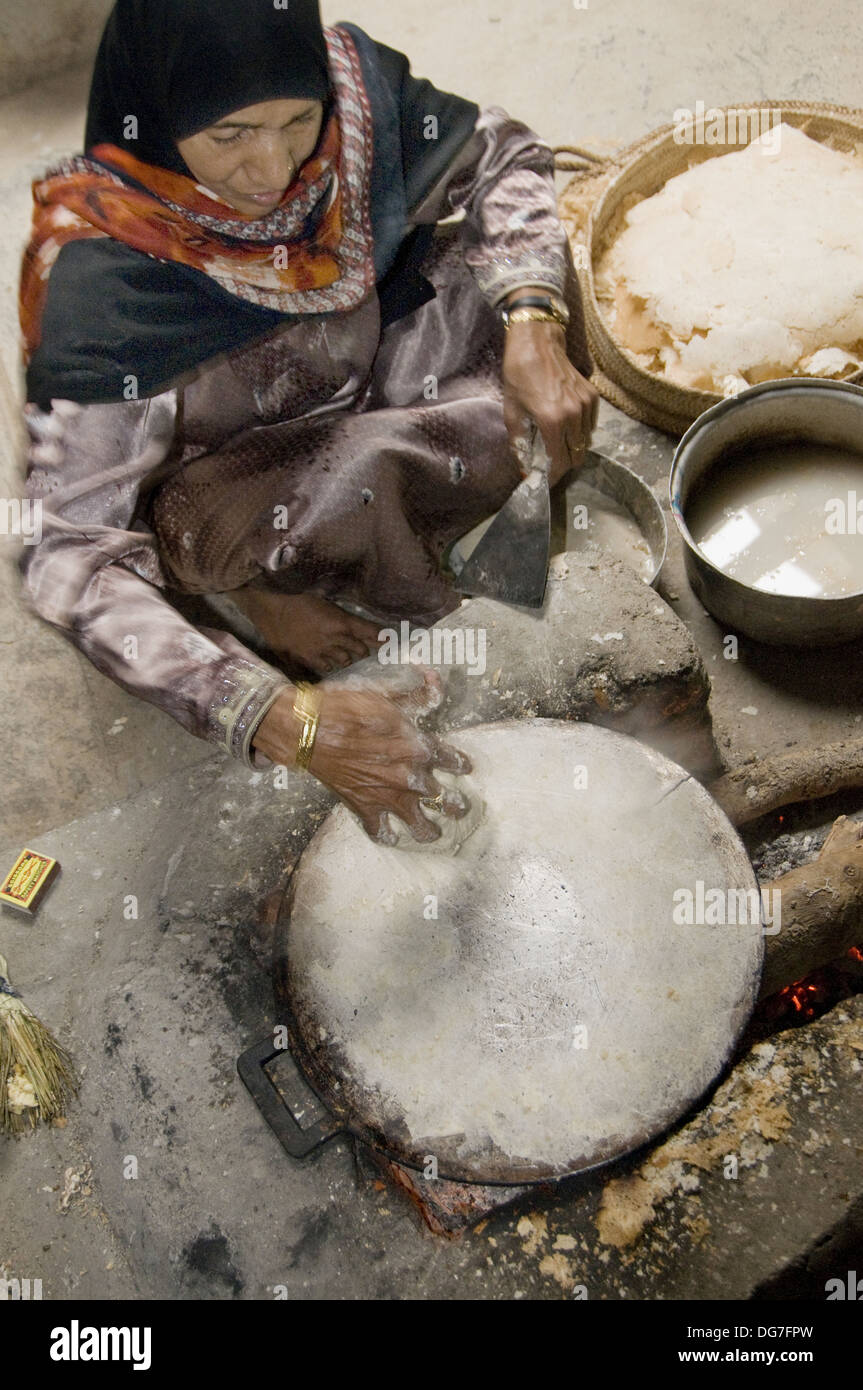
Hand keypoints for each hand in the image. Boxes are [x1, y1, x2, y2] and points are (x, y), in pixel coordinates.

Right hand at [252, 669, 472, 844]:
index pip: (452, 760)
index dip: (460, 764)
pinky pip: (382, 833)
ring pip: (420, 825)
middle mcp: (411, 777)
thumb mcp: (386, 693)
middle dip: (454, 804)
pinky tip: (391, 836)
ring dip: (430, 831)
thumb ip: (417, 692)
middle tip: (459, 808)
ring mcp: (389, 797)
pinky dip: (387, 836)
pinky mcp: (365, 809)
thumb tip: (435, 677)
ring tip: (435, 833)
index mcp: (420, 747)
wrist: (308, 731)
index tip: (464, 767)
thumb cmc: (346, 707)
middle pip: (444, 798)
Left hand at [502, 318, 598, 487]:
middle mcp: (573, 415)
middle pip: (576, 456)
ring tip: (557, 442)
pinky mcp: (592, 397)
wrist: (537, 343)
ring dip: (572, 447)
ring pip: (585, 442)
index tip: (546, 480)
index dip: (553, 475)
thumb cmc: (519, 376)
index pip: (558, 461)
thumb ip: (520, 443)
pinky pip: (591, 425)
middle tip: (551, 462)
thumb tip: (525, 468)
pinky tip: (566, 424)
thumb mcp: (512, 412)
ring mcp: (586, 405)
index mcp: (552, 421)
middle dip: (564, 464)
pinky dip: (580, 431)